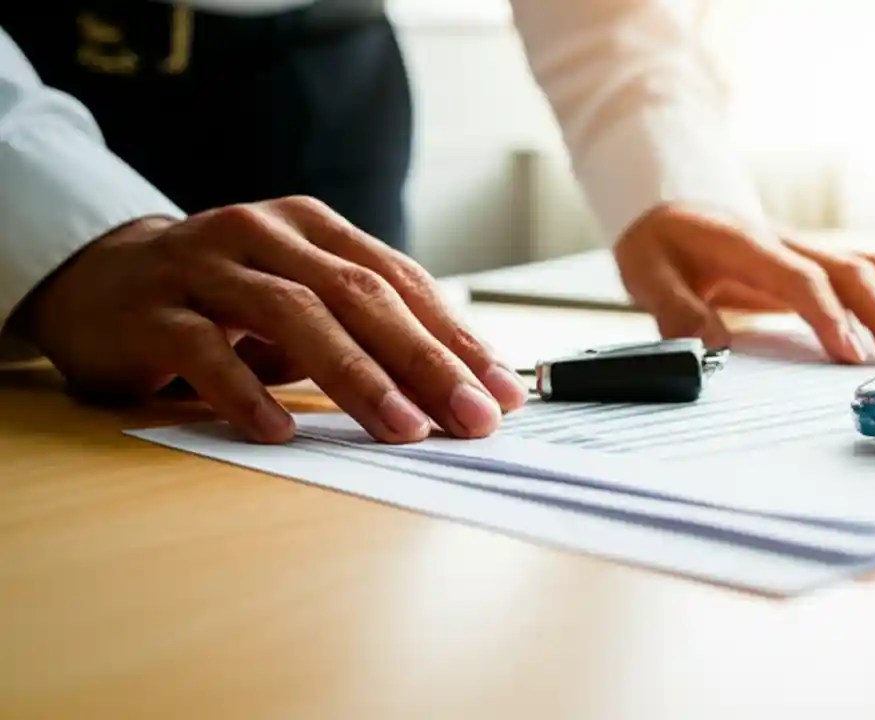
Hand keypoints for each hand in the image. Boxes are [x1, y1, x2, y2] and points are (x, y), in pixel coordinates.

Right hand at [16, 197, 526, 443]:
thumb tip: (463, 389)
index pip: (401, 280)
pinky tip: (280, 431)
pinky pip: (203, 350)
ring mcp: (204, 266)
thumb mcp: (302, 300)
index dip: (456, 337)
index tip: (502, 392)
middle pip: (360, 294)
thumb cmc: (226, 301)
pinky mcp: (149, 310)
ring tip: (402, 429)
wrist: (100, 282)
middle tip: (471, 418)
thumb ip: (367, 330)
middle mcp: (263, 234)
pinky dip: (245, 391)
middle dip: (426, 360)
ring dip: (357, 377)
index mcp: (313, 228)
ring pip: (293, 314)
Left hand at [613, 205, 874, 364]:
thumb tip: (710, 347)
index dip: (830, 315)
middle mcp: (788, 242)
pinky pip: (871, 276)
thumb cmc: (662, 245)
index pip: (801, 278)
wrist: (672, 209)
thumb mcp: (646, 273)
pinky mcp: (819, 262)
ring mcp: (809, 250)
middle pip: (853, 272)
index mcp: (746, 244)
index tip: (852, 355)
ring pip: (873, 270)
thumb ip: (675, 309)